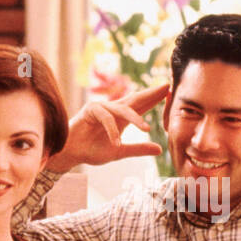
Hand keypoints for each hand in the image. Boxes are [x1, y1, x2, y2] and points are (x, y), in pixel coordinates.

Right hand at [48, 85, 169, 170]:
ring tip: (147, 129)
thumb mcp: (120, 152)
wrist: (71, 153)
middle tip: (166, 86)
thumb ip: (138, 149)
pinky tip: (116, 143)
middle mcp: (113, 109)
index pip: (141, 105)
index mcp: (122, 117)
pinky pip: (105, 119)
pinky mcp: (90, 110)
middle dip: (151, 93)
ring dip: (135, 119)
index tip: (169, 91)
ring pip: (122, 109)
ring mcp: (102, 107)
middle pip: (135, 99)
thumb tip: (159, 149)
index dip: (155, 98)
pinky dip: (112, 131)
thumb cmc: (92, 150)